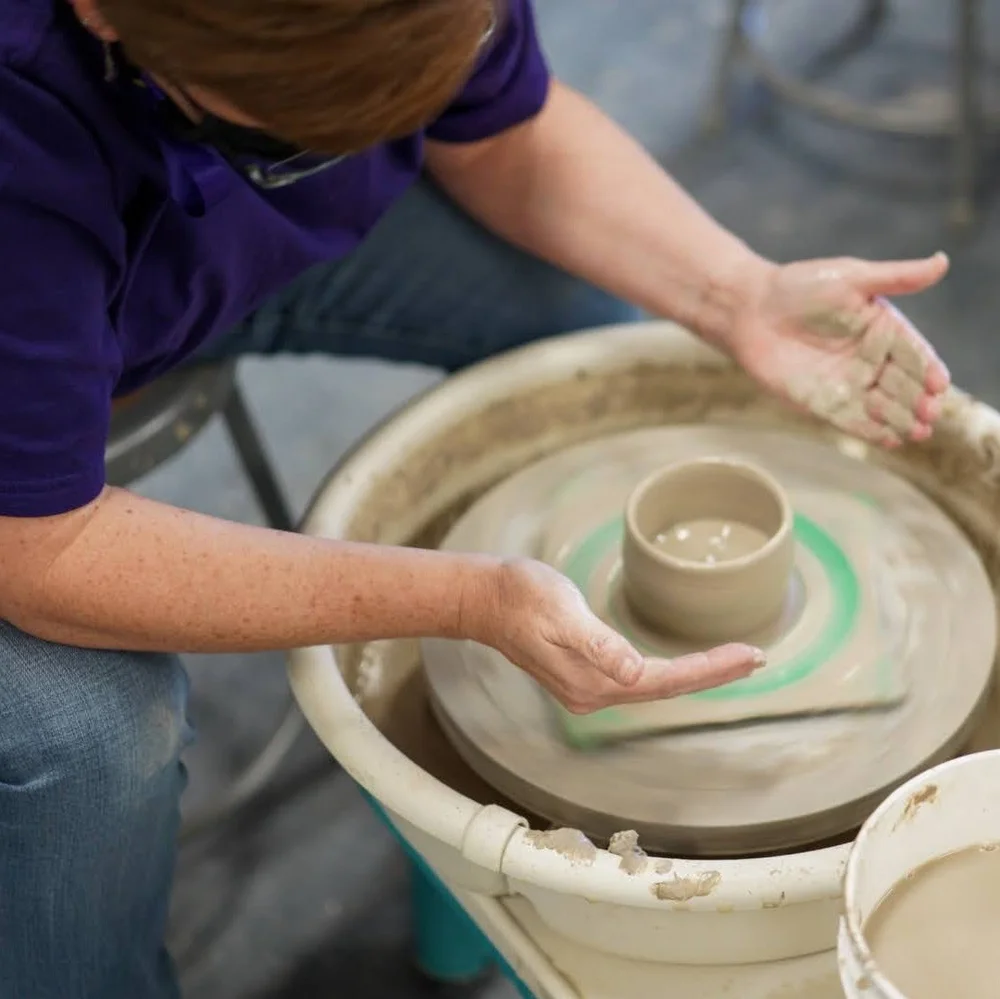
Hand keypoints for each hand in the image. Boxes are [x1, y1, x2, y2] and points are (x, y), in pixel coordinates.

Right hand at [462, 557, 763, 712]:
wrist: (484, 598)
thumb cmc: (521, 596)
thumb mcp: (562, 612)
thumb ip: (599, 644)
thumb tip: (633, 673)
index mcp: (593, 681)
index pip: (666, 680)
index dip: (711, 669)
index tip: (751, 655)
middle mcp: (593, 694)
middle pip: (667, 688)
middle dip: (713, 673)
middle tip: (756, 658)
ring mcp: (587, 688)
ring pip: (655, 686)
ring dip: (696, 674)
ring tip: (734, 660)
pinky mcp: (583, 675)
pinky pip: (639, 680)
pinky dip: (670, 672)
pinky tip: (683, 665)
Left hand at [727, 253, 950, 446]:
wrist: (749, 311)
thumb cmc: (798, 287)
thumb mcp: (851, 278)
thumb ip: (896, 277)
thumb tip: (943, 262)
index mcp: (884, 330)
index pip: (915, 354)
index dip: (929, 370)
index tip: (940, 383)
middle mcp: (871, 359)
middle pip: (904, 385)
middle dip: (920, 401)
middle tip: (930, 413)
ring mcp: (849, 383)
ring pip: (884, 407)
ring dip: (902, 420)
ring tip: (917, 431)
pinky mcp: (823, 403)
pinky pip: (853, 421)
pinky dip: (871, 431)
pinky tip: (889, 439)